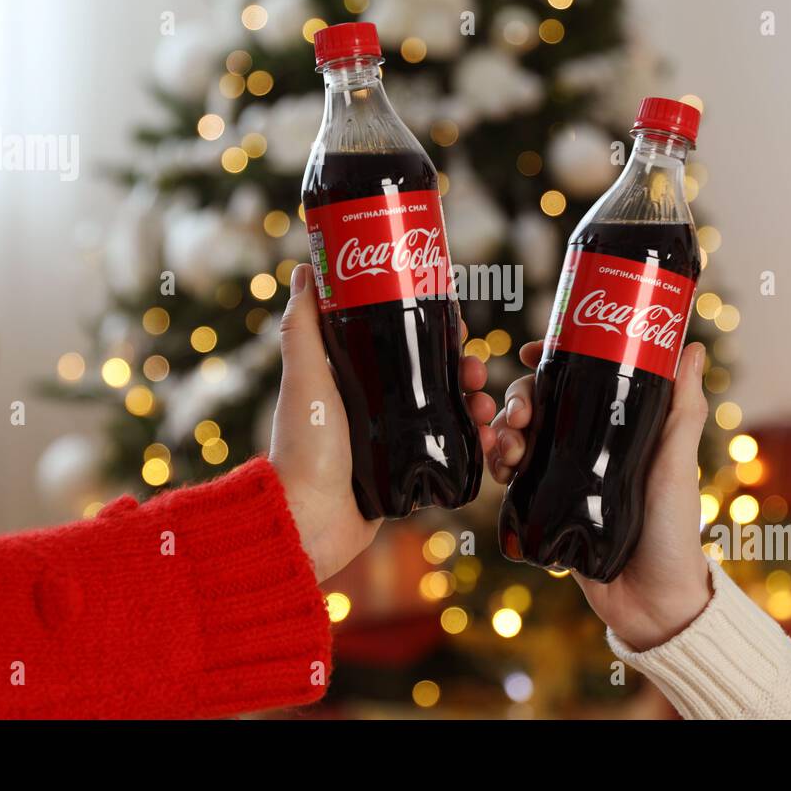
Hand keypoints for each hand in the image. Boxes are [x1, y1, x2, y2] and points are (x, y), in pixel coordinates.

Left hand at [270, 263, 497, 583]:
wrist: (308, 522)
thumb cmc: (303, 449)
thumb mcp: (305, 378)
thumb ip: (303, 328)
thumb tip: (308, 268)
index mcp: (349, 381)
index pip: (399, 342)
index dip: (431, 328)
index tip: (457, 319)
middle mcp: (371, 408)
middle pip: (430, 376)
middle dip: (461, 367)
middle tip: (476, 365)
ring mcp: (390, 443)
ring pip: (445, 413)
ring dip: (472, 403)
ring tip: (485, 405)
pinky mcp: (406, 475)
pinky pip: (448, 453)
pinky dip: (472, 443)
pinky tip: (488, 438)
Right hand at [489, 340, 712, 651]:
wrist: (652, 603)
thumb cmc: (676, 532)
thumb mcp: (678, 464)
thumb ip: (683, 409)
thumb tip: (694, 347)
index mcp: (619, 426)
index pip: (580, 378)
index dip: (551, 359)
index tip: (531, 351)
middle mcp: (588, 445)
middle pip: (541, 402)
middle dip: (518, 398)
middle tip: (519, 416)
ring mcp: (563, 474)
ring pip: (519, 435)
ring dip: (503, 432)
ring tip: (508, 451)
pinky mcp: (543, 506)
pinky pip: (511, 476)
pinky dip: (498, 465)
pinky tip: (500, 471)